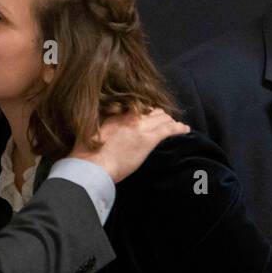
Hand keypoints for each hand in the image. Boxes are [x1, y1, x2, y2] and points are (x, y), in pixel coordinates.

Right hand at [69, 107, 189, 183]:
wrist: (91, 165)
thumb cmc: (86, 154)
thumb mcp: (92, 132)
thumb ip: (104, 126)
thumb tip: (107, 129)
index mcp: (115, 114)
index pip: (136, 107)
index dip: (145, 111)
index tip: (148, 114)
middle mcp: (129, 116)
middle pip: (151, 110)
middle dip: (159, 115)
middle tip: (164, 121)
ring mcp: (141, 127)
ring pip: (162, 118)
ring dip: (169, 121)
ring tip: (175, 125)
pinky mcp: (149, 139)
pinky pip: (169, 129)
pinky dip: (179, 128)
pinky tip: (185, 129)